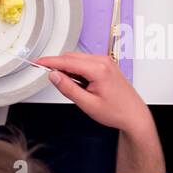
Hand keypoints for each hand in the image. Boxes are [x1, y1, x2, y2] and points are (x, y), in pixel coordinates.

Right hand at [38, 52, 152, 134]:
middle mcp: (103, 61)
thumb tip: (54, 75)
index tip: (38, 62)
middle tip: (53, 81)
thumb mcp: (87, 104)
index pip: (67, 61)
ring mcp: (106, 61)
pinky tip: (81, 85)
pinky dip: (77, 70)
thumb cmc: (116, 112)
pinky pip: (85, 62)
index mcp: (99, 69)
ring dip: (69, 69)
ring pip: (77, 59)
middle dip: (59, 66)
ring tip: (75, 89)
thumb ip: (68, 88)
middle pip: (71, 57)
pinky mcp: (106, 64)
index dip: (49, 62)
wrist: (134, 115)